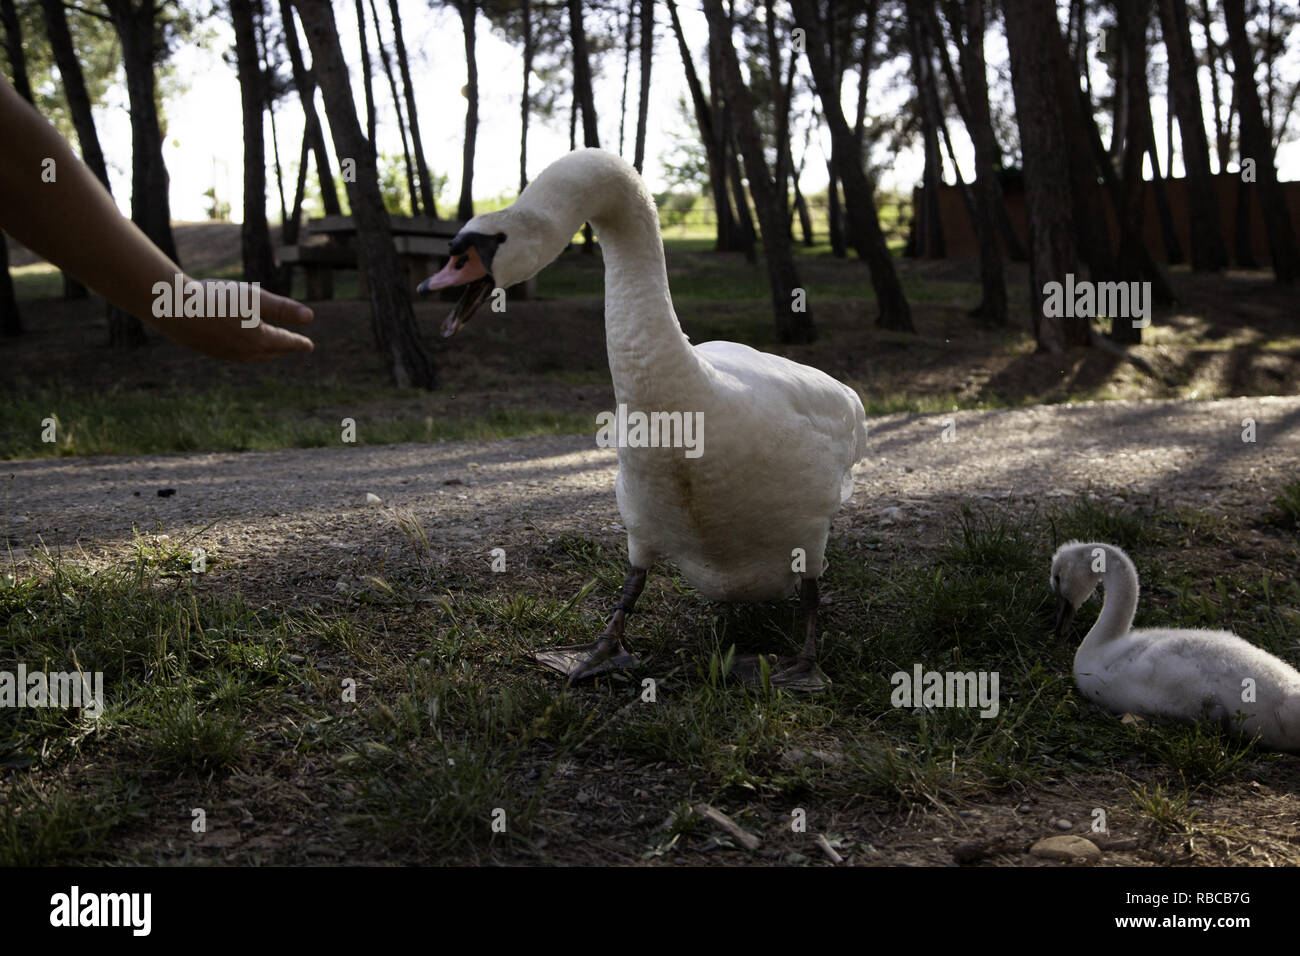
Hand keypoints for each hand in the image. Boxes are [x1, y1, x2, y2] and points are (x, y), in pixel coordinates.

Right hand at [157, 280, 314, 360]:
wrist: (173, 307)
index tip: (308, 345)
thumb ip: (282, 308)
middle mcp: (244, 352)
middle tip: (294, 346)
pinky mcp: (209, 351)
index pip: (285, 342)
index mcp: (259, 339)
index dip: (298, 342)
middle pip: (271, 351)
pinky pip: (236, 355)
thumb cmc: (216, 298)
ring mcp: (225, 354)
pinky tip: (241, 347)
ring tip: (271, 348)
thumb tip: (310, 318)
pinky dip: (247, 353)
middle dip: (284, 349)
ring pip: (253, 356)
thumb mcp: (253, 297)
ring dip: (266, 352)